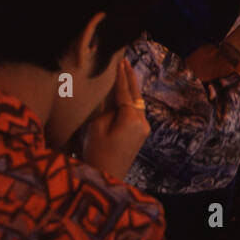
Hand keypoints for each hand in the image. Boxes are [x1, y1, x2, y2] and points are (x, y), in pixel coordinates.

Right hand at [80, 57, 149, 179]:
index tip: (120, 61)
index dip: (121, 77)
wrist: (106, 178)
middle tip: (126, 62)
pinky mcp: (141, 135)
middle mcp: (142, 122)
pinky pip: (136, 113)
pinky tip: (125, 95)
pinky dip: (131, 102)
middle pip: (136, 96)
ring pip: (137, 104)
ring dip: (131, 90)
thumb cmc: (95, 153)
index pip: (125, 93)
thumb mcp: (95, 127)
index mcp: (131, 119)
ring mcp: (144, 129)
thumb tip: (113, 101)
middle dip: (131, 79)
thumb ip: (106, 109)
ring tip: (125, 74)